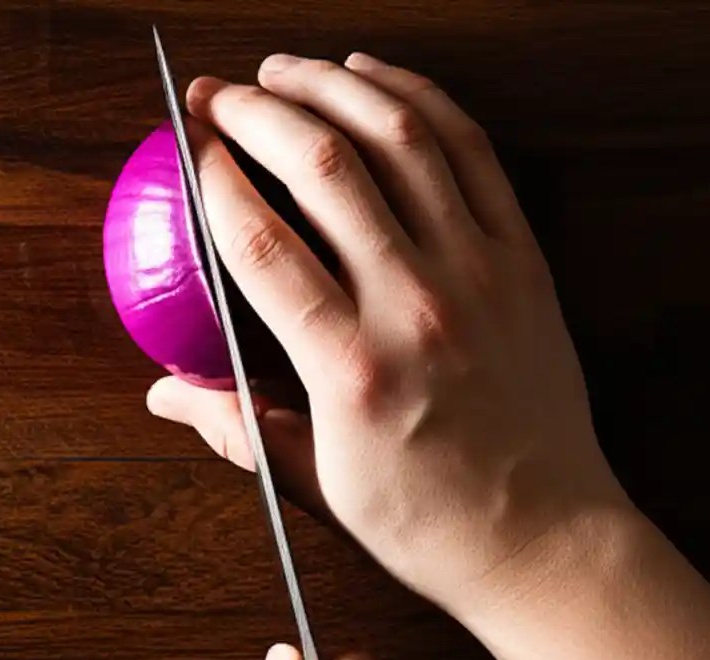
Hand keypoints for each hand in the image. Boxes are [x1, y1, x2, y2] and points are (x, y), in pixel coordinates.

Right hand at [145, 52, 628, 610]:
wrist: (545, 539)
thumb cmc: (430, 522)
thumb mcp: (315, 484)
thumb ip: (235, 425)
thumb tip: (163, 392)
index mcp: (351, 368)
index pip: (262, 240)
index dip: (214, 175)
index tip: (188, 143)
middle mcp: (415, 306)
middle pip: (326, 166)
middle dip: (258, 112)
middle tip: (219, 94)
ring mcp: (478, 274)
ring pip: (401, 139)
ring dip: (334, 86)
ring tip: (285, 69)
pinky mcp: (523, 261)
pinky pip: (472, 153)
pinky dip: (421, 98)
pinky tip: (376, 76)